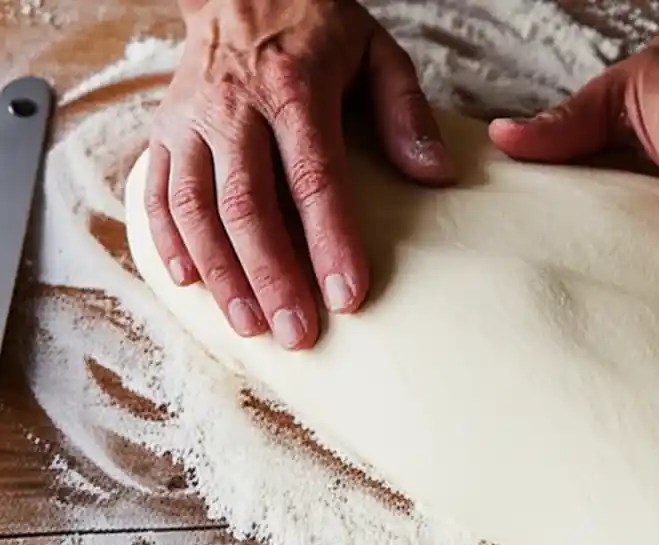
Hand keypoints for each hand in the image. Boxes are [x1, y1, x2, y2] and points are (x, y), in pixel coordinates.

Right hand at [147, 0, 453, 348]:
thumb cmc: (318, 26)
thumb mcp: (377, 52)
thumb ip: (405, 112)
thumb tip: (436, 176)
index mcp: (294, 88)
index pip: (314, 177)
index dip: (330, 240)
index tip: (348, 295)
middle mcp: (233, 107)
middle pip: (248, 204)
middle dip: (273, 276)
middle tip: (298, 334)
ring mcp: (190, 121)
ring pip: (195, 207)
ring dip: (221, 273)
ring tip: (251, 326)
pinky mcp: (163, 131)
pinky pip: (156, 192)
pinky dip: (168, 242)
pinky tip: (191, 286)